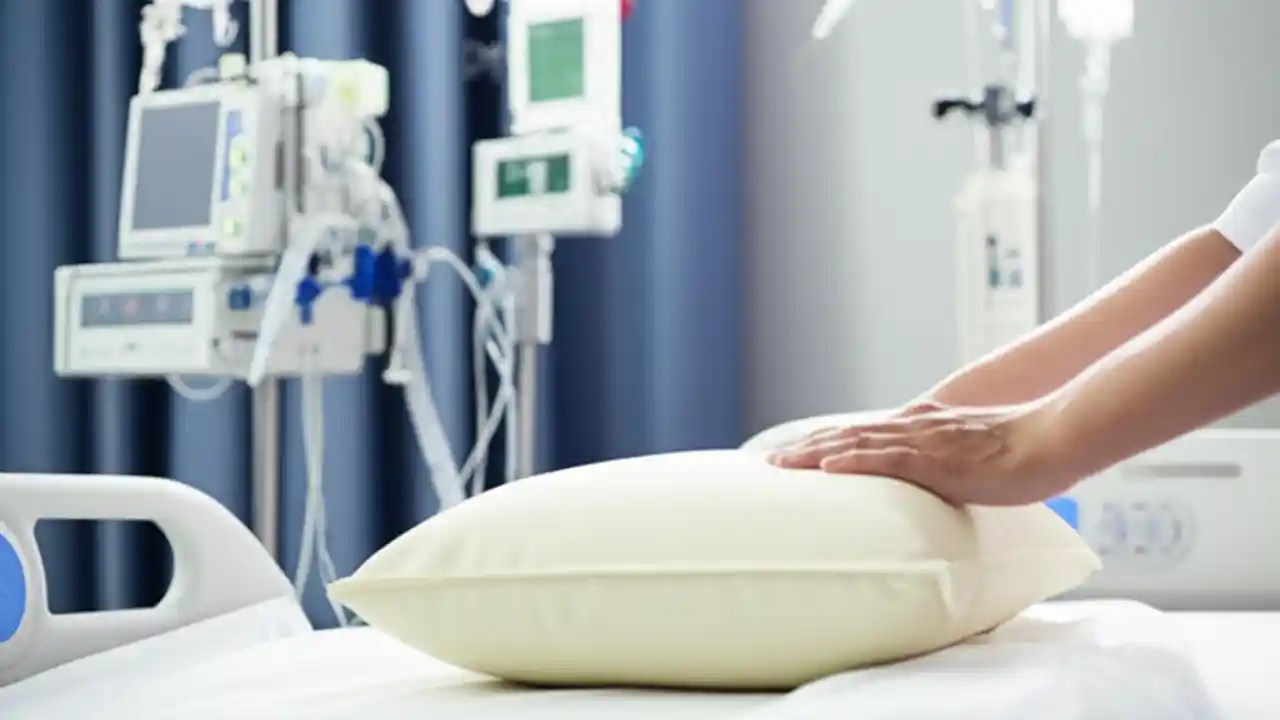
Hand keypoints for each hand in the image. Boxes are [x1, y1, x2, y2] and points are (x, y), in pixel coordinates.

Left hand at [767, 400, 1072, 505]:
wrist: (1051, 440)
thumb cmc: (1022, 453)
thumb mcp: (972, 456)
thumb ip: (947, 463)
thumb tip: (936, 482)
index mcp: (922, 425)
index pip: (864, 432)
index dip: (827, 441)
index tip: (796, 453)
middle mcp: (915, 426)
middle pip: (848, 434)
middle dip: (806, 447)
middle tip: (770, 461)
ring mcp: (922, 441)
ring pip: (856, 442)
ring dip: (815, 453)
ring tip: (781, 464)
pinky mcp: (936, 459)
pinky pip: (886, 459)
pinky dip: (853, 462)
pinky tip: (826, 468)